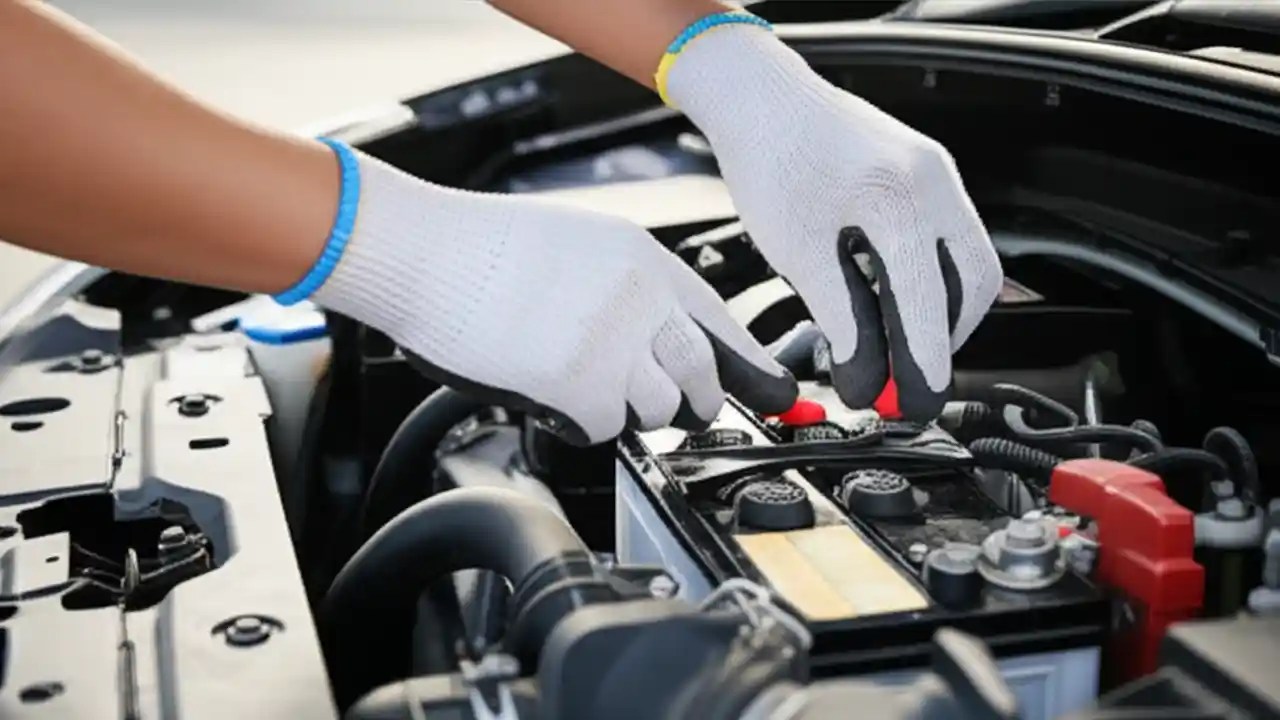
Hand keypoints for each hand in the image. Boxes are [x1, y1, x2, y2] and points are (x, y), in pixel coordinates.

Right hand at [312, 152, 796, 444]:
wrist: (425, 252)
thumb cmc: (482, 248)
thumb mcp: (578, 245)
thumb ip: (627, 287)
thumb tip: (658, 335)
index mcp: (643, 259)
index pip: (718, 319)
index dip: (747, 362)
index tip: (774, 390)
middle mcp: (640, 298)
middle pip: (700, 372)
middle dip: (696, 401)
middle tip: (685, 411)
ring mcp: (613, 341)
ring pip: (657, 406)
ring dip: (628, 410)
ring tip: (587, 389)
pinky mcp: (579, 383)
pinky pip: (605, 426)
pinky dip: (581, 423)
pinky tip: (551, 396)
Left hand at [668, 25, 1002, 420]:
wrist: (759, 96)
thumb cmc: (769, 160)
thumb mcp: (798, 252)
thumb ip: (840, 319)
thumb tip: (865, 377)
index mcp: (899, 200)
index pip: (929, 306)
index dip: (925, 365)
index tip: (916, 404)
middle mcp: (933, 182)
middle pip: (972, 285)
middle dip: (946, 338)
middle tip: (908, 374)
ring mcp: (935, 172)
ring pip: (966, 261)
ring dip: (940, 309)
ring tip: (897, 341)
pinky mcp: (924, 171)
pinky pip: (947, 235)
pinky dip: (929, 275)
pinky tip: (894, 295)